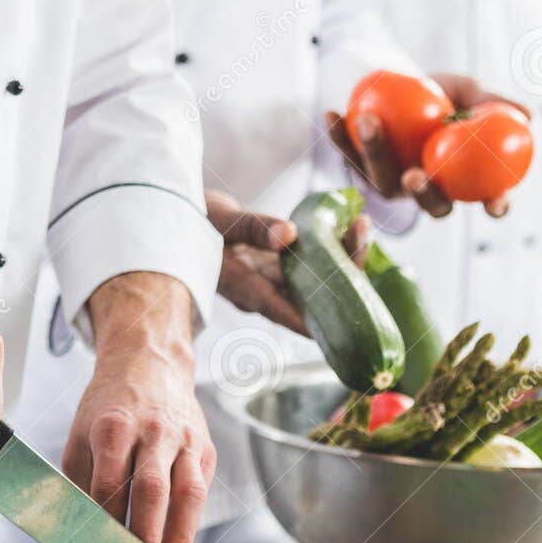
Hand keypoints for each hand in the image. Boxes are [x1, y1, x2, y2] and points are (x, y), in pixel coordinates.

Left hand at [61, 274, 214, 542]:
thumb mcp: (80, 435)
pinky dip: (192, 524)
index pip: (110, 485)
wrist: (149, 362)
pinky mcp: (204, 447)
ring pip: (186, 493)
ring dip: (179, 539)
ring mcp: (183, 438)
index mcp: (113, 425)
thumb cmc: (108, 407)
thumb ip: (81, 483)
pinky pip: (200, 490)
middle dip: (146, 539)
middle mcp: (152, 430)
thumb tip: (80, 538)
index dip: (106, 527)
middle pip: (151, 490)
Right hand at [207, 189, 367, 333]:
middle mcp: (259, 290)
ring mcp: (267, 279)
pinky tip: (345, 227)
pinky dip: (326, 248)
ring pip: (311, 279)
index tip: (346, 327)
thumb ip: (253, 228)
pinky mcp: (273, 266)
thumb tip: (290, 234)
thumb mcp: (220, 220)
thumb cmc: (193, 219)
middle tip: (361, 238)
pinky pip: (306, 264)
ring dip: (338, 257)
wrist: (180, 216)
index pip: (283, 310)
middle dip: (340, 272)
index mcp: (241, 286)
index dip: (314, 321)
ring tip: (360, 225)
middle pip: (306, 294)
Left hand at [327, 72, 528, 218]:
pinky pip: (348, 155)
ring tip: (368, 121)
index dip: (495, 205)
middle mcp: (430, 187)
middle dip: (423, 195)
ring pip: (383, 181)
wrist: (405, 82)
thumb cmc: (446, 91)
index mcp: (465, 178)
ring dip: (374, 153)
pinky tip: (331, 113)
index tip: (496, 203)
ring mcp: (394, 182)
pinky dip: (339, 135)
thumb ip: (492, 103)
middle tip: (414, 175)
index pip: (488, 198)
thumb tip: (525, 114)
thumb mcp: (468, 91)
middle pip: (431, 204)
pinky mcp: (361, 167)